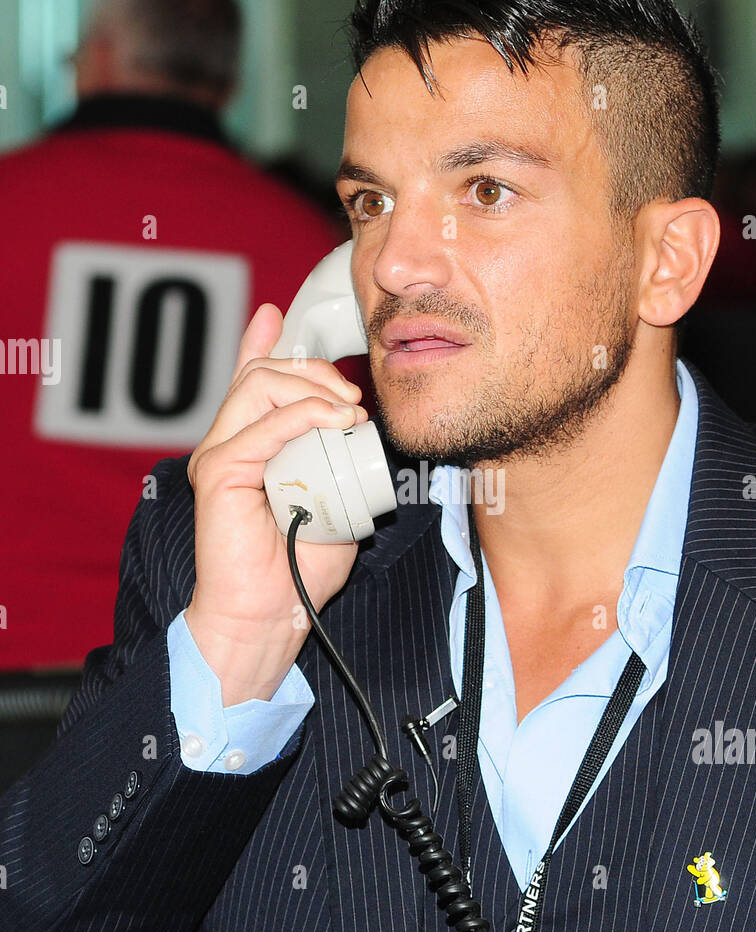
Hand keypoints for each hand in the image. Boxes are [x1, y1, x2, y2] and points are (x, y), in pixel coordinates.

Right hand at [184, 304, 368, 705]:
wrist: (270, 615)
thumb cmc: (301, 566)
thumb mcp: (334, 500)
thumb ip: (338, 462)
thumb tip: (362, 428)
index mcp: (249, 445)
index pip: (250, 380)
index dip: (262, 343)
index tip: (277, 316)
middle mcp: (228, 443)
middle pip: (263, 374)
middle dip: (314, 370)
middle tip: (354, 396)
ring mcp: (219, 454)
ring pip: (259, 386)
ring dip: (313, 387)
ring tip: (349, 410)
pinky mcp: (218, 471)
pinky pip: (262, 424)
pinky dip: (302, 415)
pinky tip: (334, 420)